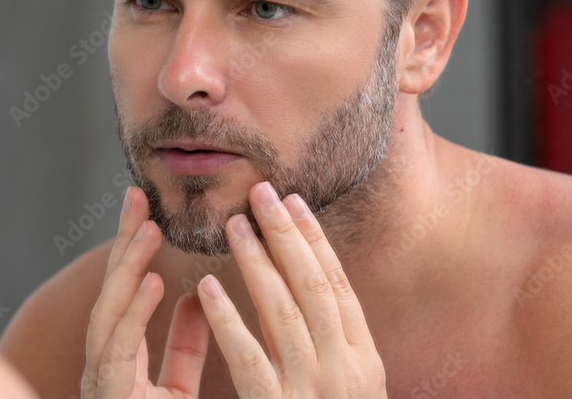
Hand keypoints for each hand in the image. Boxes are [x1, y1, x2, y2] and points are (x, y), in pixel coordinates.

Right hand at [81, 187, 209, 398]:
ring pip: (107, 315)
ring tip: (149, 229)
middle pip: (110, 293)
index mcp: (115, 363)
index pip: (122, 294)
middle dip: (122, 244)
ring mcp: (100, 385)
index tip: (146, 211)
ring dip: (127, 268)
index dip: (131, 251)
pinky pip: (118, 353)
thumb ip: (183, 351)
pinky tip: (152, 282)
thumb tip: (193, 299)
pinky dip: (135, 315)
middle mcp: (100, 369)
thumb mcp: (177, 391)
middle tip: (137, 196)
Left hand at [195, 182, 386, 397]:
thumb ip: (333, 344)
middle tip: (261, 192)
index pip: (338, 285)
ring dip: (256, 262)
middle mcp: (343, 369)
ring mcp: (310, 389)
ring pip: (281, 313)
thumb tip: (304, 286)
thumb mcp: (351, 387)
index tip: (293, 200)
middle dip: (286, 235)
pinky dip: (227, 321)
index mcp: (365, 360)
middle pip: (313, 287)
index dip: (314, 239)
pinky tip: (207, 288)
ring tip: (234, 224)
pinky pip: (248, 359)